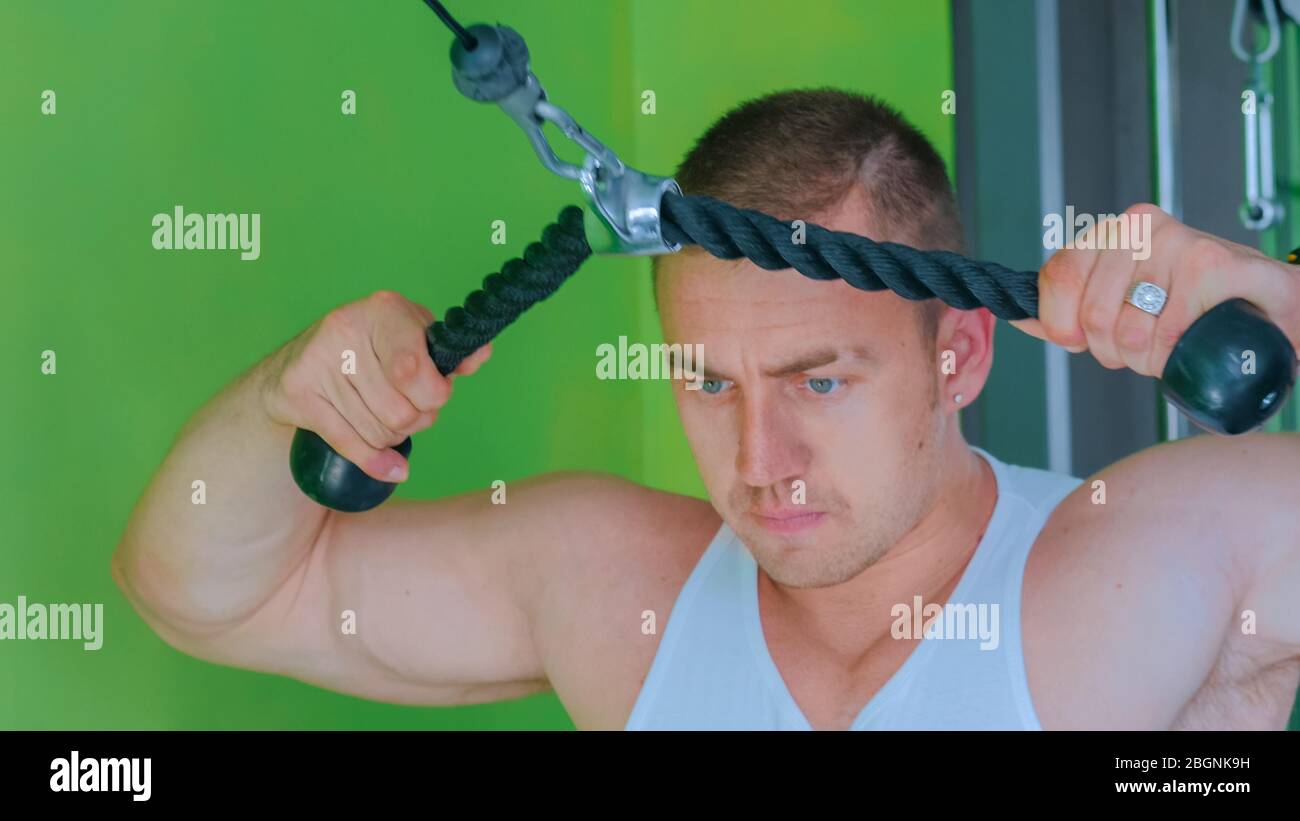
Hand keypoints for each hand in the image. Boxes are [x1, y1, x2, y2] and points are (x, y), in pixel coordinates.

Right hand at [261, 289, 491, 481]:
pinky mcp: (298, 392)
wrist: (295, 363)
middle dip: (414, 421)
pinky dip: (375, 462)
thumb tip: (481, 354)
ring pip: (378, 431)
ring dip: (391, 437)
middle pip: (402, 410)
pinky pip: (349, 443)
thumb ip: (448, 353)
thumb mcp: (412, 339)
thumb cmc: (369, 351)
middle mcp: (347, 328)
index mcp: (385, 310)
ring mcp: (318, 360)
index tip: (434, 395)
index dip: (434, 396)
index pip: (416, 370)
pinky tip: (390, 467)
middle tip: (407, 410)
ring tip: (384, 418)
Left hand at [1010, 204, 1299, 376]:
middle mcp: (1140, 228)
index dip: (1063, 324)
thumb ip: (1066, 309)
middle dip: (1113, 350)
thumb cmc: (1191, 308)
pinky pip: (1166, 334)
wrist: (1270, 311)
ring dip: (1148, 357)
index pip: (1056, 277)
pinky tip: (1193, 339)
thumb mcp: (1119, 303)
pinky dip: (1176, 354)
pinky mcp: (1212, 264)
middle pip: (1092, 316)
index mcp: (1110, 233)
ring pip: (1128, 333)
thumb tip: (1015, 314)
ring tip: (1172, 340)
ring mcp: (1178, 242)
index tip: (1081, 338)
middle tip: (1143, 342)